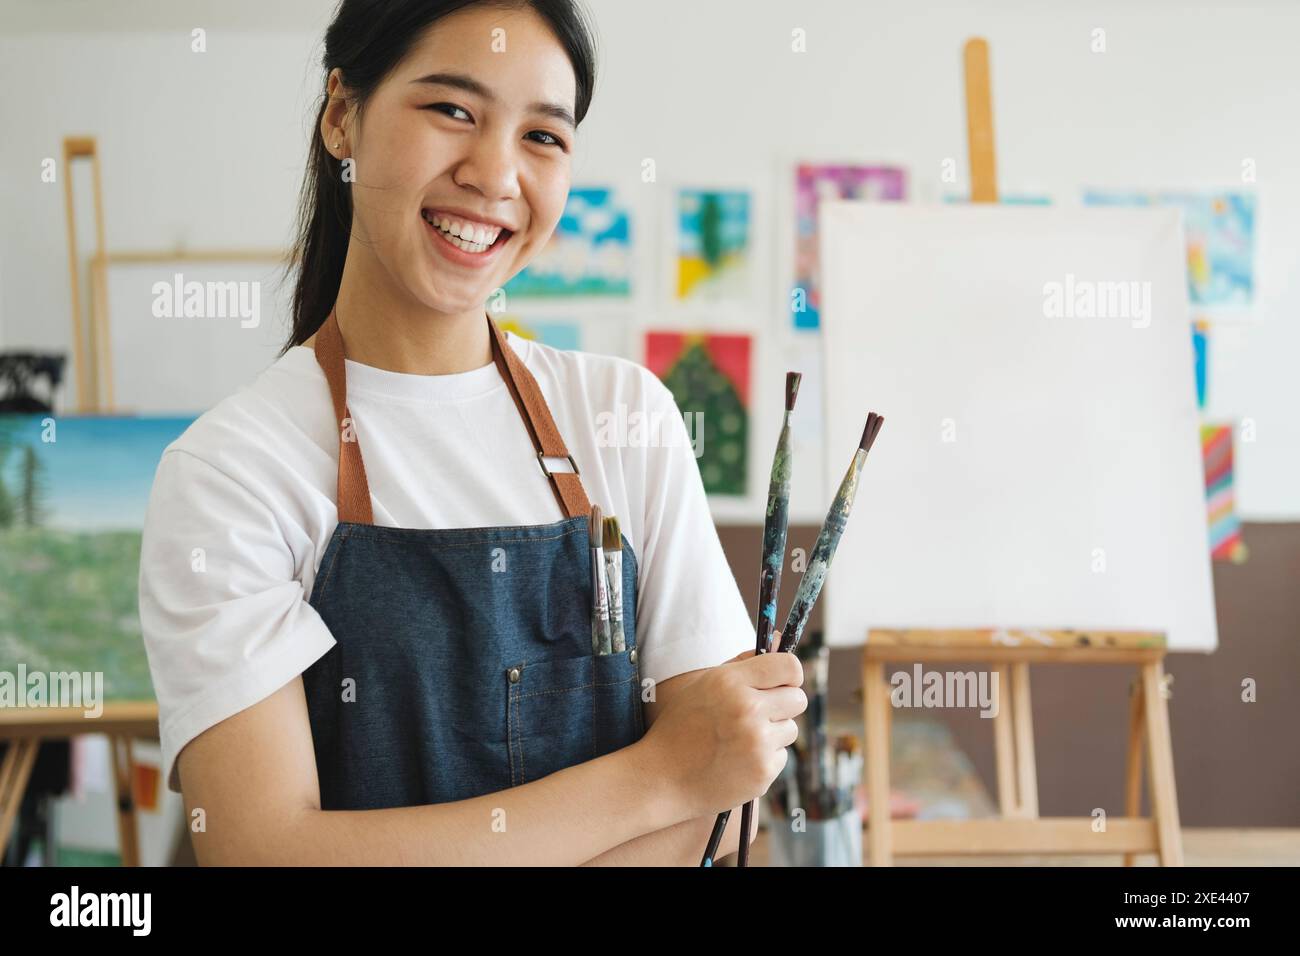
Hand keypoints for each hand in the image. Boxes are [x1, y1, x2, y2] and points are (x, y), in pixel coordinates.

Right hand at [642, 645, 805, 817]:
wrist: (661, 780)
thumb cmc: (682, 727)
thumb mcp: (704, 685)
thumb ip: (743, 662)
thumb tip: (778, 638)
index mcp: (729, 681)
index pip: (789, 667)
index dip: (790, 675)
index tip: (783, 683)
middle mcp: (747, 708)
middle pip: (798, 698)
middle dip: (783, 705)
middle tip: (759, 713)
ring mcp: (757, 742)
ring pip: (790, 729)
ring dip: (772, 733)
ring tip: (739, 740)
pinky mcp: (763, 771)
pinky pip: (781, 756)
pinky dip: (764, 758)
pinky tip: (737, 760)